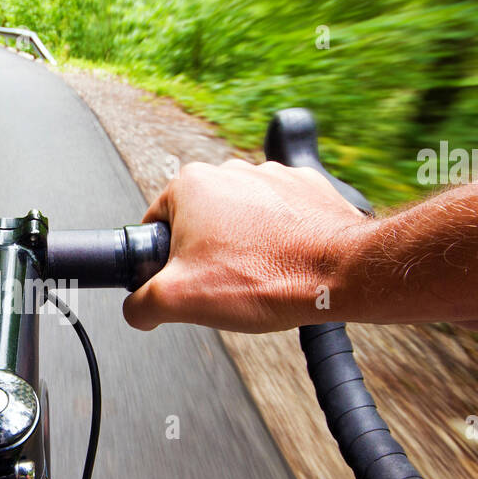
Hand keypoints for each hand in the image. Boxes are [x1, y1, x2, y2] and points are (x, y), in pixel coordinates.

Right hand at [123, 160, 366, 332]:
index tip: (180, 281)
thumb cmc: (265, 277)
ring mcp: (271, 175)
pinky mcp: (306, 188)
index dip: (162, 261)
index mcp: (191, 185)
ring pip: (239, 219)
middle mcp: (230, 170)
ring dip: (242, 246)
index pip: (154, 226)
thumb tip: (137, 308)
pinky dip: (278, 239)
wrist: (340, 273)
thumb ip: (140, 305)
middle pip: (198, 221)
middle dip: (204, 254)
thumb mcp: (178, 302)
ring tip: (256, 277)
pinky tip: (283, 264)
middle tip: (221, 284)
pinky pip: (278, 217)